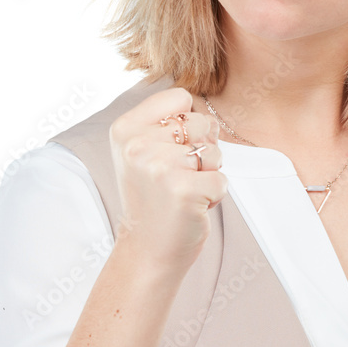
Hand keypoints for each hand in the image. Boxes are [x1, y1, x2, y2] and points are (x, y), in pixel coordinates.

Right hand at [109, 86, 226, 270]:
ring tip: (182, 190)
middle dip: (199, 151)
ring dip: (207, 173)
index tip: (169, 149)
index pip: (181, 97)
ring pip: (214, 151)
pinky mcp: (185, 191)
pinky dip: (214, 194)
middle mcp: (138, 145)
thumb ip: (166, 121)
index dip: (186, 123)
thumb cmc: (152, 198)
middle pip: (202, 123)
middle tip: (175, 177)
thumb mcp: (141, 150)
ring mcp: (160, 168)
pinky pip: (222, 178)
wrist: (146, 249)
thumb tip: (207, 109)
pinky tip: (190, 206)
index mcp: (125, 128)